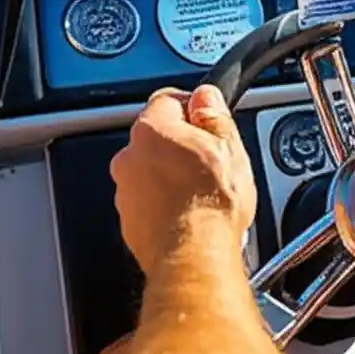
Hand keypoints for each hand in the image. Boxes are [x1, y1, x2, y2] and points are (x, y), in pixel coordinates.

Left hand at [109, 85, 256, 275]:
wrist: (194, 256)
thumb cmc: (210, 204)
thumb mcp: (229, 147)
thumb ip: (214, 115)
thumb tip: (206, 98)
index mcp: (152, 130)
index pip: (169, 100)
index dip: (195, 108)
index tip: (210, 121)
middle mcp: (129, 158)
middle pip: (158, 138)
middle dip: (182, 146)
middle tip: (212, 161)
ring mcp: (125, 192)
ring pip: (151, 172)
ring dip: (172, 177)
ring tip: (204, 194)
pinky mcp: (129, 223)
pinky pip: (148, 203)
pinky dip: (164, 205)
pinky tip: (191, 215)